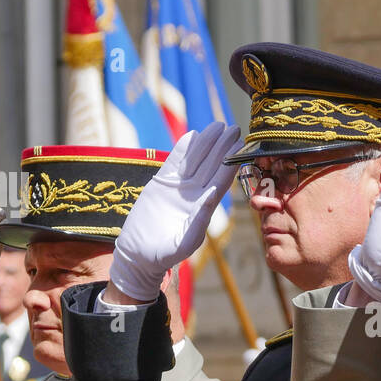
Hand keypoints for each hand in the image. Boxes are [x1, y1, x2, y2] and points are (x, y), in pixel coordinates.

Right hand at [109, 123, 241, 302]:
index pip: (220, 181)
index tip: (240, 147)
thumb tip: (212, 195)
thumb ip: (199, 220)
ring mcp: (178, 188)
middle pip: (211, 166)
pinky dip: (182, 149)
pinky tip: (193, 136)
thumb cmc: (164, 254)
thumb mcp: (184, 241)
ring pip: (195, 161)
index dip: (230, 163)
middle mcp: (194, 195)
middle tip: (234, 128)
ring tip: (217, 126)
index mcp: (203, 207)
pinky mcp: (161, 184)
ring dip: (206, 143)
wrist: (140, 255)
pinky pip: (174, 163)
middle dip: (222, 147)